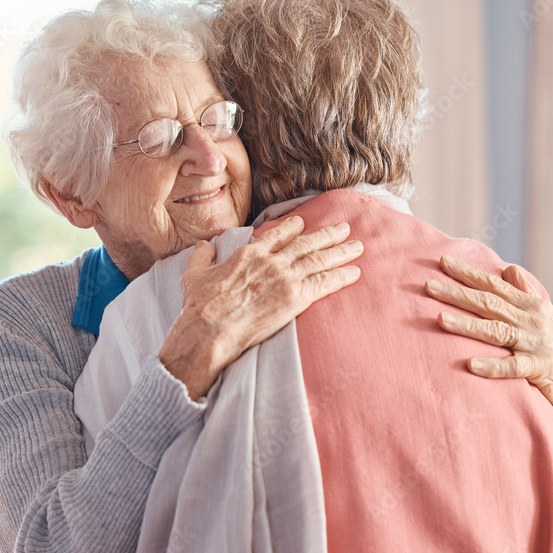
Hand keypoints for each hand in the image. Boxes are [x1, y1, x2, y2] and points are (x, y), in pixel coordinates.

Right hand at [159, 215, 362, 398]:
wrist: (209, 330)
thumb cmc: (199, 306)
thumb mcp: (193, 274)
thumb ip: (201, 256)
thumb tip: (203, 245)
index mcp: (249, 254)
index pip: (278, 235)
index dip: (294, 228)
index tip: (305, 222)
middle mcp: (271, 261)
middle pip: (306, 243)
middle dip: (328, 235)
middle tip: (345, 227)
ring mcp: (285, 278)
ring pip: (319, 260)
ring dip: (341, 252)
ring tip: (358, 246)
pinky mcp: (296, 298)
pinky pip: (324, 283)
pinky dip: (341, 276)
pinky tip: (355, 272)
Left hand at [425, 255, 552, 466]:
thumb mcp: (543, 316)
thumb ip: (524, 293)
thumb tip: (508, 268)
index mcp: (531, 305)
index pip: (494, 285)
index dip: (468, 273)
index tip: (443, 261)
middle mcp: (533, 320)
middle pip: (489, 304)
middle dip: (457, 293)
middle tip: (428, 286)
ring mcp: (536, 344)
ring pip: (495, 331)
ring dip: (466, 325)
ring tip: (440, 318)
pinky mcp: (540, 370)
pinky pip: (513, 367)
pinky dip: (492, 366)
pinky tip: (471, 365)